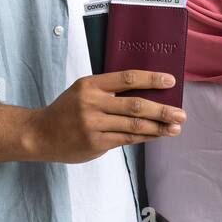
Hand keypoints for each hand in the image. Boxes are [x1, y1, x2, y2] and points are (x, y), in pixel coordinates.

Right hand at [25, 69, 186, 162]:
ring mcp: (93, 125)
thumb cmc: (67, 110)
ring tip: (175, 127)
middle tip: (181, 113)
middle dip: (162, 109)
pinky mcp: (95, 143)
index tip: (171, 81)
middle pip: (135, 105)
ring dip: (158, 127)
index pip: (127, 78)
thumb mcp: (83, 91)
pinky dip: (145, 137)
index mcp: (91, 85)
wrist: (40, 134)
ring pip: (134, 125)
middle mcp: (92, 103)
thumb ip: (109, 90)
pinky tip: (157, 135)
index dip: (151, 79)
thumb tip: (147, 93)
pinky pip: (126, 139)